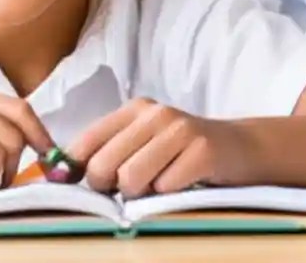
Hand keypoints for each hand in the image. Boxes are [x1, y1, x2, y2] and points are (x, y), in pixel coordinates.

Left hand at [67, 98, 248, 198]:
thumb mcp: (144, 142)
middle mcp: (154, 114)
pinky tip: (183, 183)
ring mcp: (180, 129)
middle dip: (112, 189)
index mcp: (133, 110)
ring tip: (160, 185)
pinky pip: (165, 187)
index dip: (81, 174)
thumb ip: (108, 151)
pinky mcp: (203, 150)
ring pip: (131, 179)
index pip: (84, 144)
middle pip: (102, 167)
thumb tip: (64, 174)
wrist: (241, 148)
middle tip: (134, 188)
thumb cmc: (183, 152)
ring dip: (142, 194)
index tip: (97, 185)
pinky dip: (170, 196)